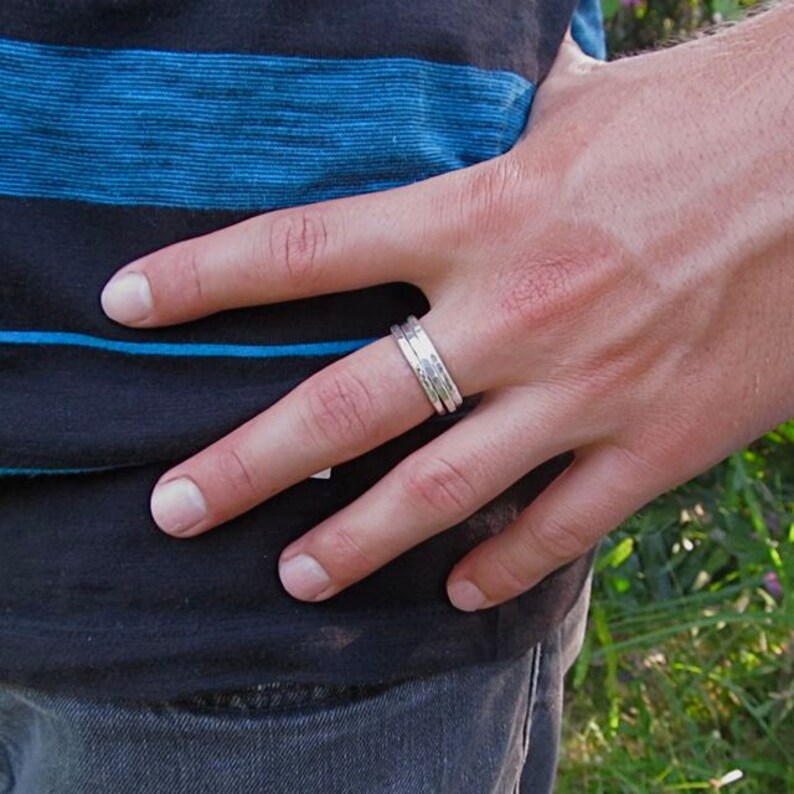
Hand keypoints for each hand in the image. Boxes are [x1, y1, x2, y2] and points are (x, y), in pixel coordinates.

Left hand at [99, 12, 792, 611]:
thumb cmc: (711, 118)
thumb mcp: (584, 108)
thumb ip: (503, 125)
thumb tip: (465, 103)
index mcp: (486, 215)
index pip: (305, 250)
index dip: (203, 278)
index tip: (129, 305)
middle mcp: (515, 313)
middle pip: (346, 403)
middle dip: (247, 462)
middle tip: (174, 508)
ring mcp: (584, 390)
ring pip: (442, 492)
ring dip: (358, 542)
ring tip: (294, 576)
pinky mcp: (656, 441)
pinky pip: (562, 526)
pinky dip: (506, 566)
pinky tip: (461, 588)